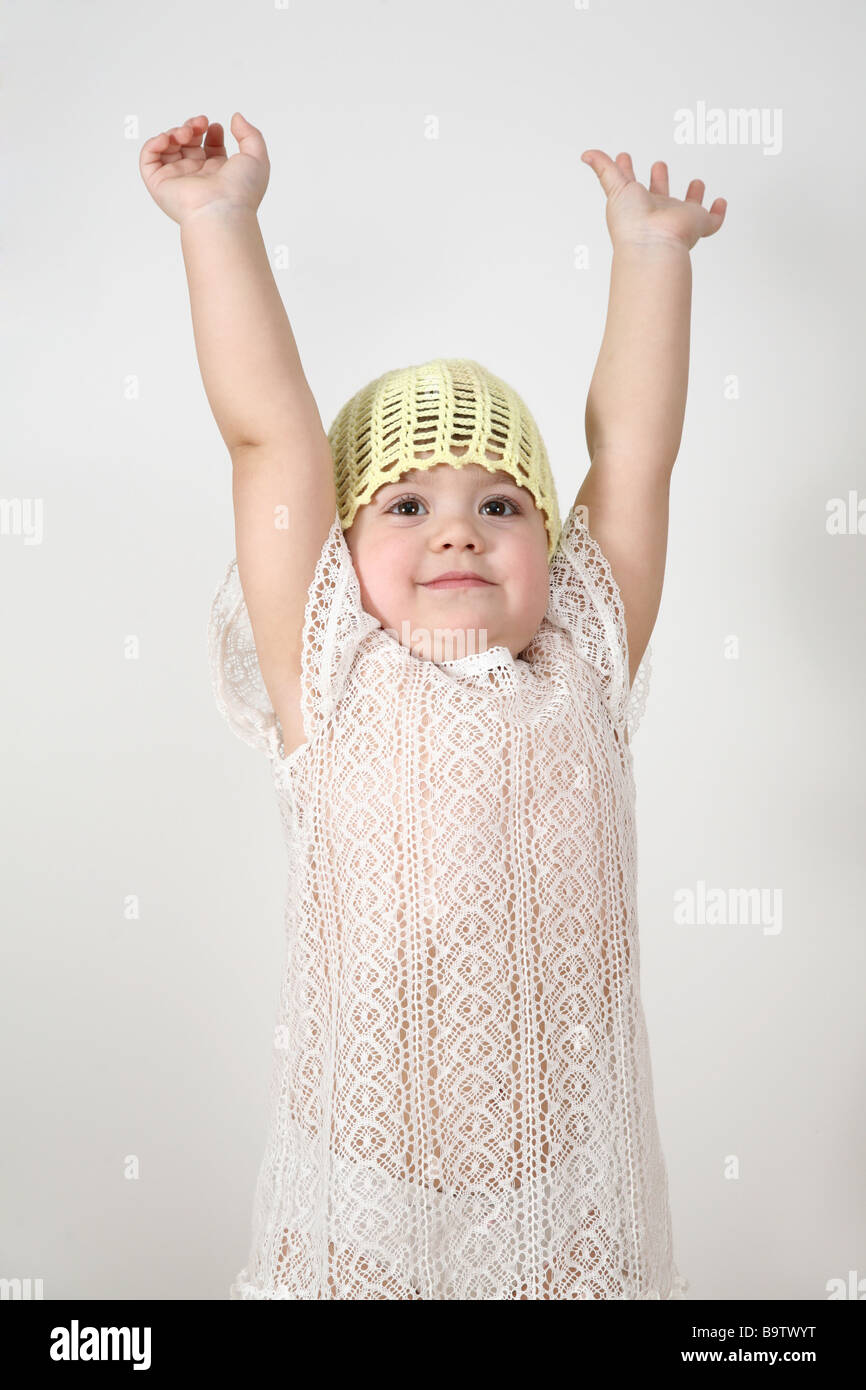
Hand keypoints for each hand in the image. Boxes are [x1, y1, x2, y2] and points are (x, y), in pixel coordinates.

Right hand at [139, 113, 269, 225]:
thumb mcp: (256, 157)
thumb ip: (250, 134)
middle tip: (200, 124)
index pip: (209, 147)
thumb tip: (236, 118)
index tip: (215, 127)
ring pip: (168, 147)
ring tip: (187, 133)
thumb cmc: (241, 191)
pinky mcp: (159, 184)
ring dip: (175, 132)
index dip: (210, 132)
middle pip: (188, 144)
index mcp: (218, 173)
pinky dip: (153, 143)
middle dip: (192, 127)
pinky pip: (148, 159)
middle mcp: (197, 177)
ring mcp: (177, 180)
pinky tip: (167, 138)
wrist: (222, 211)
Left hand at [581, 149, 725, 250]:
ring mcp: (678, 220)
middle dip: (659, 180)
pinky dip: (718, 213)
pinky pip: (712, 221)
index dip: (626, 171)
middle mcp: (658, 212)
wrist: (654, 243)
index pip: (630, 185)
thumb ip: (604, 168)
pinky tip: (720, 203)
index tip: (623, 157)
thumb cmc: (632, 222)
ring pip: (687, 208)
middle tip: (658, 166)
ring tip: (696, 183)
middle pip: (659, 195)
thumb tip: (586, 154)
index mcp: (636, 204)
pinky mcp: (698, 225)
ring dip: (692, 196)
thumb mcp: (615, 187)